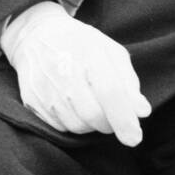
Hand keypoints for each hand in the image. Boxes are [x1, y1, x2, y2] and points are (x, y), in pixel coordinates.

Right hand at [0, 0, 150, 145]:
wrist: (36, 36)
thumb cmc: (82, 45)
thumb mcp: (112, 52)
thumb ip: (129, 82)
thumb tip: (142, 111)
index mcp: (90, 55)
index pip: (110, 93)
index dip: (124, 119)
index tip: (135, 138)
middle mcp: (64, 73)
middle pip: (93, 116)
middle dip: (110, 124)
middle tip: (114, 115)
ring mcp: (45, 89)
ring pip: (77, 126)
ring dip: (92, 124)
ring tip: (92, 104)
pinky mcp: (32, 102)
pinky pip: (60, 126)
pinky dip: (73, 123)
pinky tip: (73, 105)